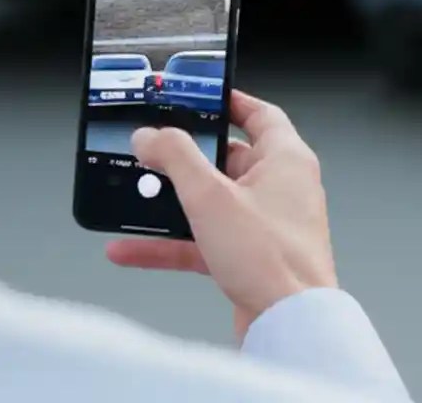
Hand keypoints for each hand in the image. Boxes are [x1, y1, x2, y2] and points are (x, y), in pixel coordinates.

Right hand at [106, 91, 337, 340]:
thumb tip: (151, 136)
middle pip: (227, 159)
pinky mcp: (250, 258)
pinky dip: (170, 243)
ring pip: (210, 204)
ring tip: (134, 198)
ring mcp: (266, 225)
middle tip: (153, 150)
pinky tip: (132, 247)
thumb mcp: (211, 197)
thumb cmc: (274, 260)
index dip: (228, 101)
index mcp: (287, 159)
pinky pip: (204, 241)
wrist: (289, 324)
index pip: (259, 114)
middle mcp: (281, 188)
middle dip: (185, 159)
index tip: (198, 96)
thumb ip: (176, 158)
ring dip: (170, 204)